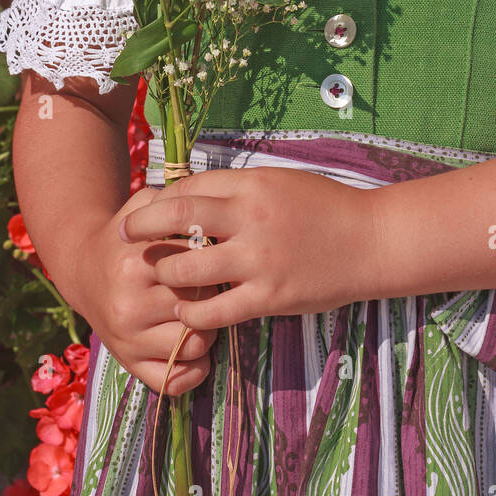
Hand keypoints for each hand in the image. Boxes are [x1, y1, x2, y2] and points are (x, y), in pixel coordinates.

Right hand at [73, 187, 219, 396]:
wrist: (83, 267)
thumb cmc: (125, 236)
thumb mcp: (142, 207)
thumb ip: (173, 199)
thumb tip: (210, 205)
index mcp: (135, 264)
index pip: (198, 267)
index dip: (213, 260)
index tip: (212, 256)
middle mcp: (128, 305)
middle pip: (200, 305)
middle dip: (214, 294)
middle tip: (211, 285)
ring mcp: (127, 339)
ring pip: (194, 343)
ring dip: (208, 330)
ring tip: (203, 313)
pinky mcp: (128, 363)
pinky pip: (173, 380)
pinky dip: (193, 370)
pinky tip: (195, 349)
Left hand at [119, 166, 376, 330]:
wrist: (371, 240)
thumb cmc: (326, 207)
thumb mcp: (281, 182)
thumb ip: (240, 190)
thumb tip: (195, 195)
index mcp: (253, 185)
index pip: (189, 187)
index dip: (159, 200)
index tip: (143, 209)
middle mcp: (250, 218)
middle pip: (177, 218)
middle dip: (142, 228)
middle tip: (123, 237)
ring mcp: (258, 259)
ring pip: (187, 267)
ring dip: (166, 272)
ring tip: (160, 277)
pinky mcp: (269, 296)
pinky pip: (215, 310)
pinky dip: (193, 313)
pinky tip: (187, 312)